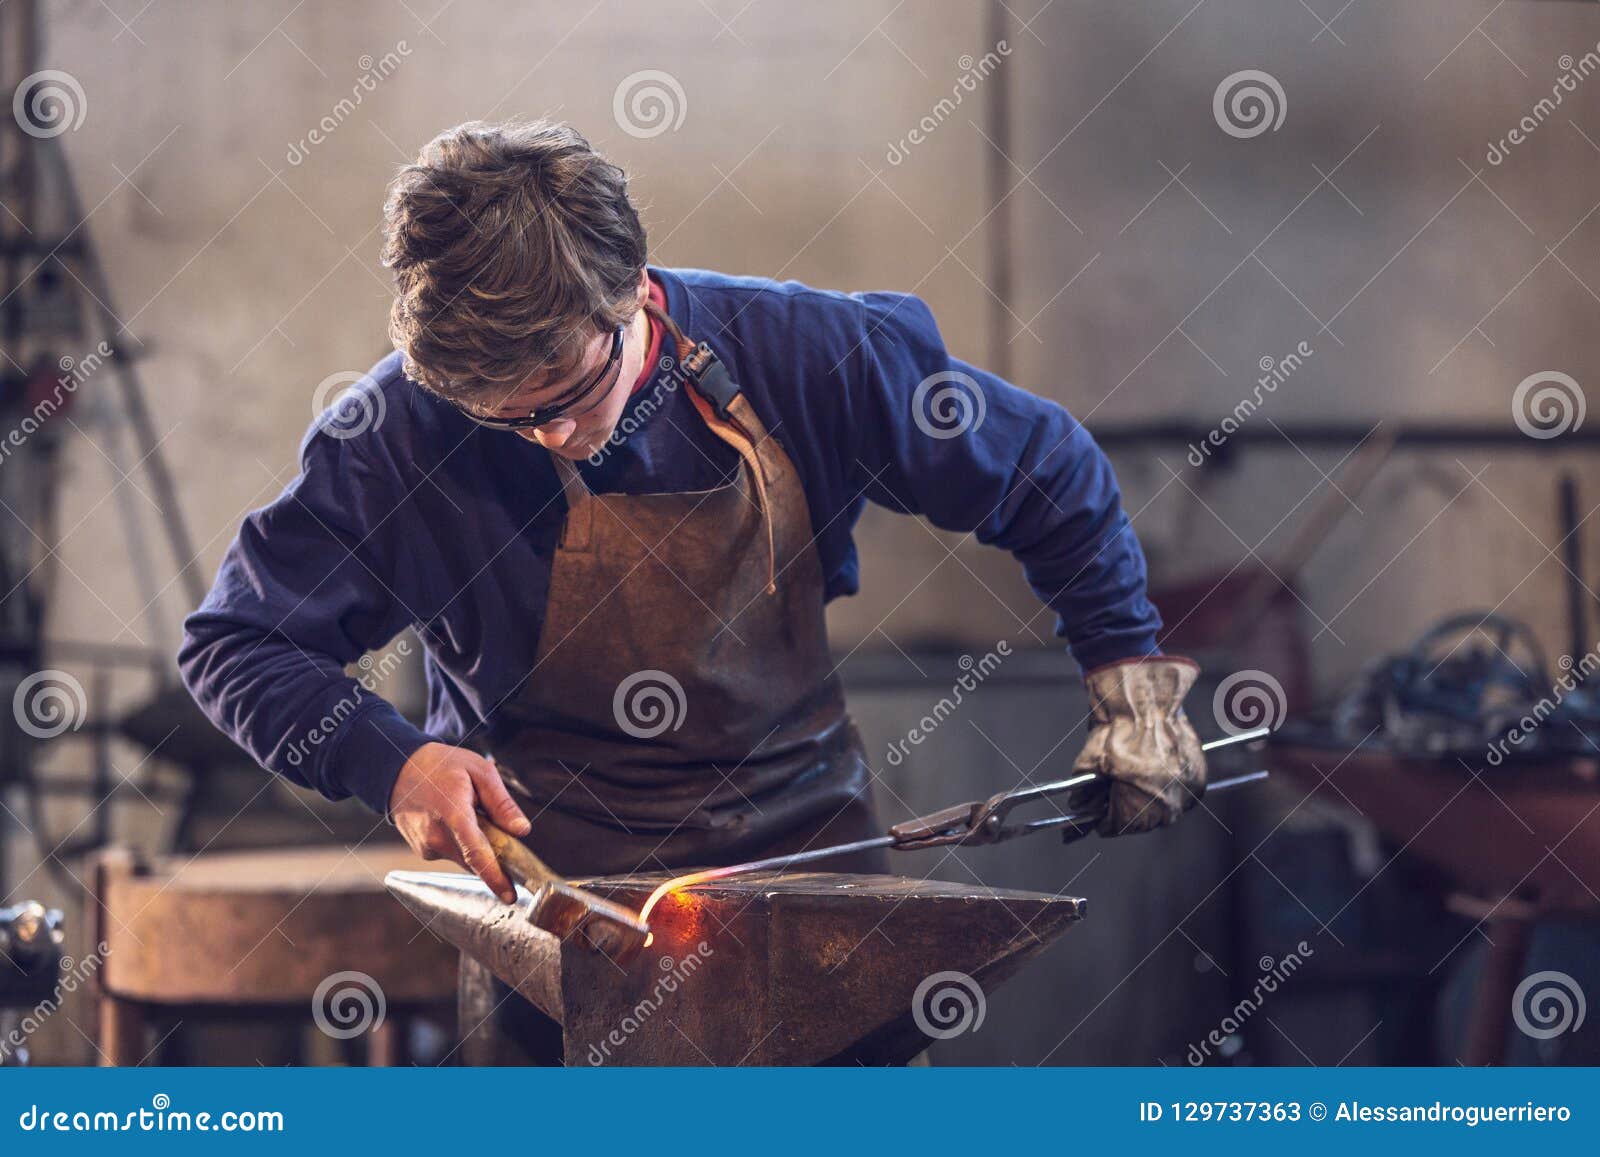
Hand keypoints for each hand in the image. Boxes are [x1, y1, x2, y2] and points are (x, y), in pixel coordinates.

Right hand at [388, 742, 531, 901]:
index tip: (510, 896)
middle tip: (503, 834)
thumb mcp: (479, 771)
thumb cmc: (440, 766)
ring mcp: (426, 847)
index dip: (495, 877)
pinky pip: (453, 854)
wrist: (398, 769)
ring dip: (477, 847)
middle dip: (495, 856)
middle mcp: (436, 836)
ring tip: (471, 814)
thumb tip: (522, 830)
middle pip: (476, 861)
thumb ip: (502, 803)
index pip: (476, 853)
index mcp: (453, 813)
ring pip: (465, 859)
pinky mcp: (423, 851)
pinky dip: (462, 845)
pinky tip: (455, 821)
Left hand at [1072, 657, 1206, 835]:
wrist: (1146, 702)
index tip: (1096, 810)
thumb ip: (1084, 794)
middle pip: (1141, 820)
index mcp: (1139, 813)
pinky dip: (1167, 782)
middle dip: (1125, 806)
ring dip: (1148, 796)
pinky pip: (1181, 788)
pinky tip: (1153, 767)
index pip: (1114, 827)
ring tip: (1134, 774)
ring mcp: (1187, 793)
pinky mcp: (1200, 775)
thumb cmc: (1117, 734)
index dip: (1101, 817)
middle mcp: (1168, 810)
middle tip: (1114, 788)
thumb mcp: (1088, 766)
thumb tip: (1078, 806)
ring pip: (1163, 805)